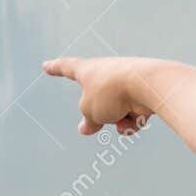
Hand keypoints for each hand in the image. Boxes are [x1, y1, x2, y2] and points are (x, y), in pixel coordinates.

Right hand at [41, 55, 155, 135]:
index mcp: (87, 70)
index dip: (55, 69)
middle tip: (102, 122)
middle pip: (97, 102)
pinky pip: (132, 116)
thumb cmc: (113, 92)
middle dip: (101, 115)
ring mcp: (125, 83)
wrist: (149, 86)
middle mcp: (106, 74)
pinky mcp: (143, 94)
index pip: (66, 68)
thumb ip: (87, 120)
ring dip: (117, 121)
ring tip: (123, 115)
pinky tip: (139, 118)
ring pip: (115, 113)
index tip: (46, 66)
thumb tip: (86, 129)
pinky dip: (133, 121)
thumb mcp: (90, 110)